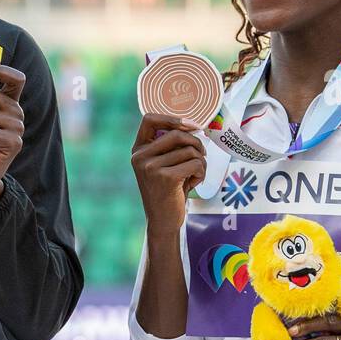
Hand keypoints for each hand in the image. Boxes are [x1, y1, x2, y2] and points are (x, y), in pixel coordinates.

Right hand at [131, 113, 205, 235]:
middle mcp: (140, 157)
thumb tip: (194, 127)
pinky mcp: (166, 178)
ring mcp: (151, 167)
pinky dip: (201, 172)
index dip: (172, 118)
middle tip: (202, 155)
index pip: (149, 119)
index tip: (190, 126)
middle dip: (196, 142)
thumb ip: (170, 147)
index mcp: (138, 150)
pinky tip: (194, 183)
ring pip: (190, 150)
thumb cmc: (167, 191)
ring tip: (196, 174)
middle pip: (176, 133)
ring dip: (201, 162)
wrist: (163, 221)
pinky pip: (195, 163)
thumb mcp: (161, 165)